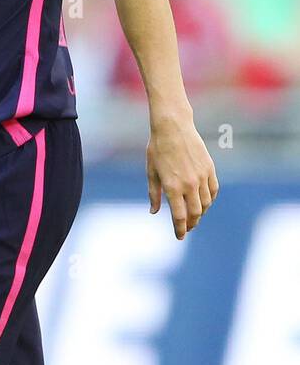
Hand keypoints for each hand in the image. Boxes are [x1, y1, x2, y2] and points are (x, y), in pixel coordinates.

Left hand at [147, 113, 218, 239]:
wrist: (173, 127)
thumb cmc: (157, 148)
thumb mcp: (151, 172)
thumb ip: (154, 194)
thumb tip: (154, 212)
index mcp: (172, 187)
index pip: (179, 217)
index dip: (180, 229)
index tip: (179, 237)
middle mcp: (189, 184)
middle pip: (195, 213)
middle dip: (191, 224)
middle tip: (187, 228)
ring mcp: (201, 176)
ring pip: (206, 203)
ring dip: (201, 213)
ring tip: (195, 216)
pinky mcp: (209, 168)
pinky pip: (213, 190)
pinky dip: (210, 199)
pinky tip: (204, 201)